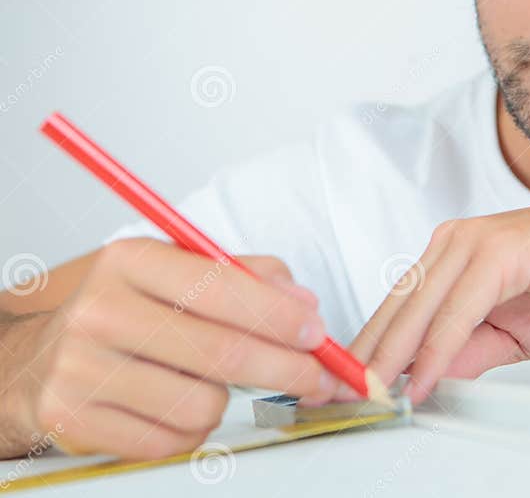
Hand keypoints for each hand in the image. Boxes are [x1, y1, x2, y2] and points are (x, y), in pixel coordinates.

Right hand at [1, 238, 338, 459]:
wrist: (39, 361)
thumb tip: (303, 302)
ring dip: (227, 401)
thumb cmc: (128, 312)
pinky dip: (193, 431)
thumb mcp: (179, 271)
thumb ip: (246, 276)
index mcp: (130, 260)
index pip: (220, 288)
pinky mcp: (74, 419)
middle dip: (287, 369)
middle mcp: (99, 309)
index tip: (317, 334)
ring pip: (202, 403)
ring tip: (210, 383)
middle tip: (320, 378)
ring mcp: (81, 368)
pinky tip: (180, 406)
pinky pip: (172, 440)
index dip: (279, 316)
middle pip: (221, 352)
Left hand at [335, 199, 529, 403]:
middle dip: (366, 359)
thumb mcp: (511, 332)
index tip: (348, 388)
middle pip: (396, 310)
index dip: (370, 351)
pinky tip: (422, 380)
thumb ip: (468, 350)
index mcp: (450, 256)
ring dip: (390, 359)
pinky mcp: (498, 252)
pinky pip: (457, 312)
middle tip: (337, 398)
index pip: (398, 310)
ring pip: (419, 311)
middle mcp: (452, 243)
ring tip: (368, 397)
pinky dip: (437, 351)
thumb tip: (425, 378)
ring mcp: (473, 243)